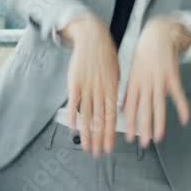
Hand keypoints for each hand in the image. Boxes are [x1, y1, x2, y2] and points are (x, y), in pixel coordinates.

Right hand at [62, 13, 118, 156]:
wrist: (92, 36)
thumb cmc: (106, 54)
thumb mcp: (117, 71)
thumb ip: (116, 89)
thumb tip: (117, 105)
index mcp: (113, 88)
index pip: (112, 116)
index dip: (110, 133)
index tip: (110, 147)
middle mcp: (100, 90)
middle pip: (100, 119)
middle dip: (99, 138)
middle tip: (98, 154)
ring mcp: (87, 86)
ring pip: (87, 114)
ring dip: (87, 133)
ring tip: (86, 147)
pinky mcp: (74, 82)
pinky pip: (74, 102)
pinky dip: (73, 116)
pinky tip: (73, 129)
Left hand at [123, 17, 190, 147]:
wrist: (157, 35)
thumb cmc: (143, 54)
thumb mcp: (131, 71)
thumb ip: (128, 90)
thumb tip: (122, 108)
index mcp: (134, 83)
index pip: (131, 107)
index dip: (130, 123)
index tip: (129, 138)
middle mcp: (145, 83)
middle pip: (144, 110)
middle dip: (144, 128)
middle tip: (143, 144)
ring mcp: (159, 80)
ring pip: (159, 105)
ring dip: (159, 123)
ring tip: (158, 137)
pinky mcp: (172, 76)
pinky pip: (178, 94)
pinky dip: (182, 107)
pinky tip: (185, 119)